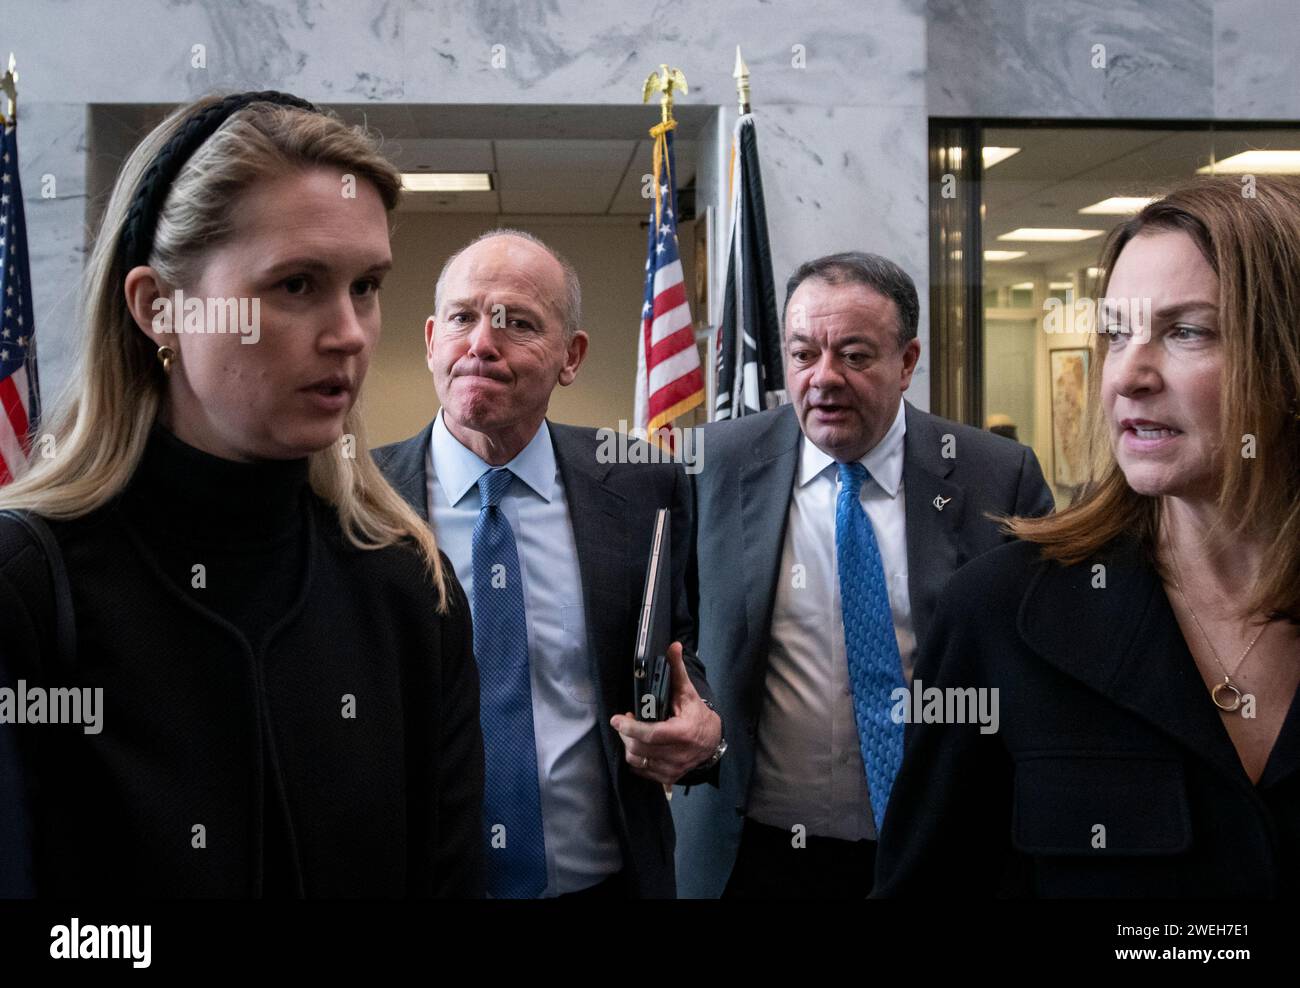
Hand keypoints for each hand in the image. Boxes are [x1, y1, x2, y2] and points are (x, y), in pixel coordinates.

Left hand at [611, 641, 722, 785]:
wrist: (712, 742)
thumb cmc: (698, 716)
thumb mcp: (689, 693)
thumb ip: (678, 671)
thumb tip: (674, 646)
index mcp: (683, 733)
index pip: (651, 734)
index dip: (631, 728)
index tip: (617, 719)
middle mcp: (678, 754)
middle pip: (640, 748)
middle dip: (626, 734)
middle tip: (626, 721)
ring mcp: (672, 769)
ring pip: (637, 760)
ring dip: (629, 745)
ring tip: (631, 733)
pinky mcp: (667, 778)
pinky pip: (641, 771)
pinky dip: (635, 758)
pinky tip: (638, 745)